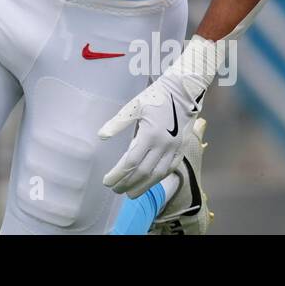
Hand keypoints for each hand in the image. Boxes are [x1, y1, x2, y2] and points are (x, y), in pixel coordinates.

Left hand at [99, 36, 219, 197]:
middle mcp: (163, 145)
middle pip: (142, 172)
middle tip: (115, 190)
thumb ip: (117, 123)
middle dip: (127, 184)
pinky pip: (169, 169)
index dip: (118, 174)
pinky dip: (158, 178)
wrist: (183, 91)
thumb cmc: (155, 96)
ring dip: (143, 186)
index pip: (130, 162)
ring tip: (130, 193)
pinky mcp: (181, 149)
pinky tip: (149, 182)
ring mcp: (174, 149)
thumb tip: (101, 136)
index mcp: (149, 135)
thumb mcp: (134, 106)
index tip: (106, 181)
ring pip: (157, 175)